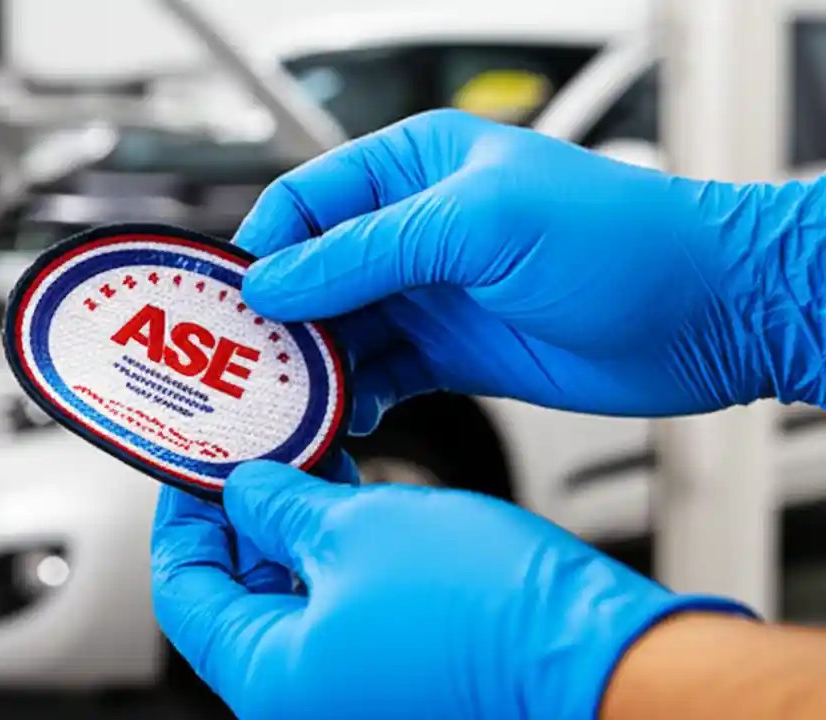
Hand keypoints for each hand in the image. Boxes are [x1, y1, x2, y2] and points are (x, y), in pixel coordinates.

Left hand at [152, 462, 750, 719]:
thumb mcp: (355, 527)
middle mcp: (305, 700)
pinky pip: (340, 613)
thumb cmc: (488, 611)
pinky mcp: (395, 678)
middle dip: (242, 519)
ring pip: (290, 601)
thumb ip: (279, 506)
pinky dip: (333, 557)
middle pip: (235, 599)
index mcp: (272, 679)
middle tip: (252, 453)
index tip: (194, 467)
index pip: (184, 593)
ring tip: (303, 462)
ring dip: (291, 531)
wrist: (594, 651)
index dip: (184, 518)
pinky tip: (348, 500)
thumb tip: (245, 490)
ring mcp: (352, 694)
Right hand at [234, 109, 825, 429]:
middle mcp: (413, 229)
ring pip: (339, 330)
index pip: (306, 202)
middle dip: (275, 318)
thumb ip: (369, 250)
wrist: (710, 315)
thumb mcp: (480, 223)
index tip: (227, 300)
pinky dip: (354, 399)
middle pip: (312, 272)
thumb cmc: (622, 239)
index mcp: (413, 168)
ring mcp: (432, 294)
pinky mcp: (451, 354)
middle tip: (241, 363)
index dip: (261, 249)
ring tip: (282, 401)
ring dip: (309, 366)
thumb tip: (279, 279)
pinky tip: (341, 418)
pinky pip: (379, 375)